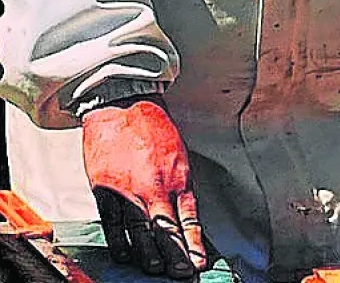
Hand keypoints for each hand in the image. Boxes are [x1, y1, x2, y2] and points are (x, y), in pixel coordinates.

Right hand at [80, 98, 209, 278]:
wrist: (123, 108)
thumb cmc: (154, 130)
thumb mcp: (179, 156)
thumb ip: (181, 187)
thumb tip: (186, 217)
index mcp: (179, 178)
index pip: (190, 219)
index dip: (194, 243)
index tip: (199, 262)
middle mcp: (155, 188)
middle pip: (166, 230)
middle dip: (175, 255)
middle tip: (182, 274)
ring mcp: (129, 191)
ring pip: (140, 230)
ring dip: (149, 253)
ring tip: (157, 270)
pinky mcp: (105, 190)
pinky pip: (113, 222)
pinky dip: (120, 241)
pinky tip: (125, 255)